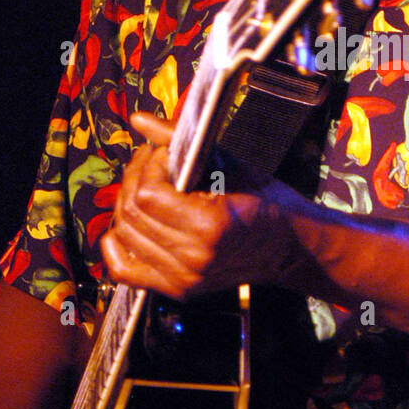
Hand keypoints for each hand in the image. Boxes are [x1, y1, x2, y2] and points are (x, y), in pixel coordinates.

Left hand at [100, 111, 304, 300]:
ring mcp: (184, 279)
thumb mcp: (230, 164)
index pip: (147, 194)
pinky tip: (128, 224)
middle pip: (131, 213)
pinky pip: (125, 270)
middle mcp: (193, 258)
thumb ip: (180, 141)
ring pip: (125, 235)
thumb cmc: (267, 201)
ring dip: (127, 204)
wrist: (291, 248)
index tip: (165, 153)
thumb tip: (139, 118)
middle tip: (152, 162)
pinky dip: (116, 246)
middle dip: (135, 178)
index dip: (149, 165)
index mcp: (209, 226)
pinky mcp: (178, 289)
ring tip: (147, 186)